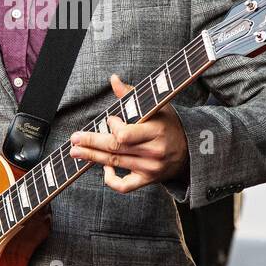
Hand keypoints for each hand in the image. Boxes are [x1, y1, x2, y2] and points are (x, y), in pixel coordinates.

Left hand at [68, 73, 189, 193]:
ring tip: (76, 152)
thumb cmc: (169, 124)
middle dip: (92, 143)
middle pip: (115, 148)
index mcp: (156, 130)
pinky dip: (111, 180)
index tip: (110, 118)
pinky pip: (125, 186)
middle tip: (74, 139)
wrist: (191, 150)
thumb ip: (132, 95)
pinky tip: (104, 169)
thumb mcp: (156, 107)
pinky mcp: (148, 180)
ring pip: (116, 164)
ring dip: (92, 157)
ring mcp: (150, 168)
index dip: (113, 127)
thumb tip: (113, 79)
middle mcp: (153, 151)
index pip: (126, 134)